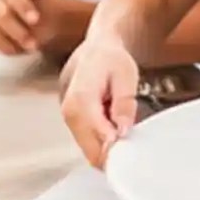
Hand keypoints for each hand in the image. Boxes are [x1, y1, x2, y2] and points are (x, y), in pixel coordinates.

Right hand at [59, 35, 139, 167]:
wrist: (97, 48)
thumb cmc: (112, 58)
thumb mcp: (126, 75)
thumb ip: (124, 104)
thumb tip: (123, 131)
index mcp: (81, 98)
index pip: (98, 136)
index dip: (117, 147)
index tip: (133, 146)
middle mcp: (68, 111)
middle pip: (91, 151)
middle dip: (114, 152)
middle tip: (132, 138)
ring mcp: (67, 118)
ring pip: (89, 150)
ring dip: (108, 146)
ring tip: (121, 123)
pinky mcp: (71, 122)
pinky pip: (87, 142)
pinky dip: (103, 141)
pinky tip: (112, 123)